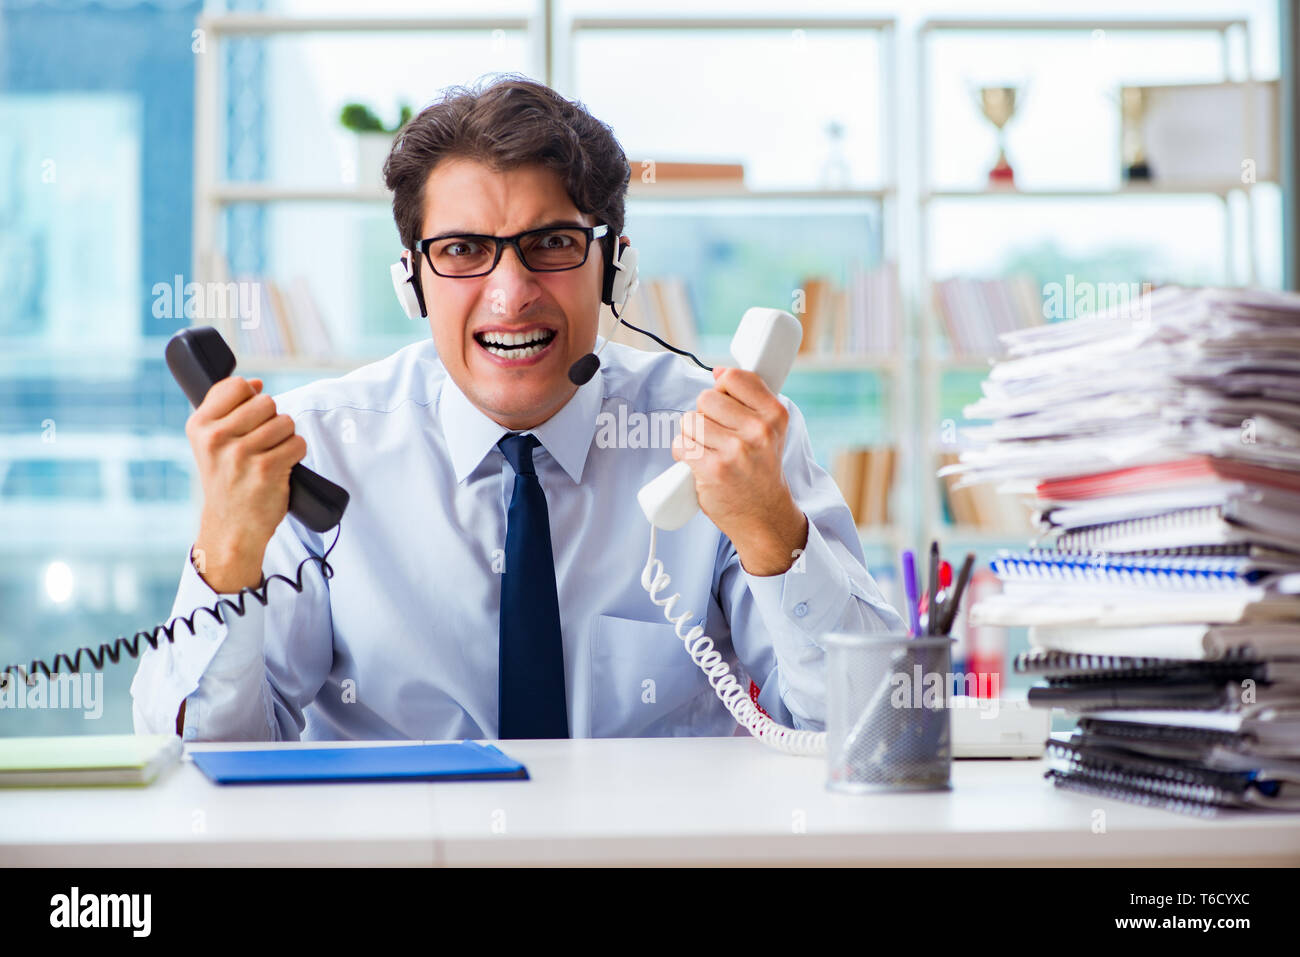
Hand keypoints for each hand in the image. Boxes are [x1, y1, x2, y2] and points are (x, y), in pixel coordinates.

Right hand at [186, 376, 306, 591]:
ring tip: (270, 456)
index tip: (247, 420)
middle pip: (267, 402)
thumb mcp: (210, 443)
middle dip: (272, 420)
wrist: (232, 527)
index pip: (238, 386)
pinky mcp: (267, 468)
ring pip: (285, 422)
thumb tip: (255, 382)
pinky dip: (296, 454)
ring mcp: (241, 453)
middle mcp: (217, 438)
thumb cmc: (227, 480)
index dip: (251, 399)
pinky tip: (281, 468)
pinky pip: (297, 443)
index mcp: (200, 426)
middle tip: (261, 444)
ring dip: (285, 438)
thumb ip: (227, 409)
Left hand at [671, 367, 808, 575]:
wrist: (763, 514)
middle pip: (705, 399)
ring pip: (689, 421)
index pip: (732, 378)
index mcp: (774, 415)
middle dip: (704, 415)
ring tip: (708, 450)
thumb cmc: (761, 469)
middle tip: (717, 436)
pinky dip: (684, 453)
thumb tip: (718, 372)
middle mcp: (758, 431)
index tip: (725, 406)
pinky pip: (681, 445)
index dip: (721, 390)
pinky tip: (700, 463)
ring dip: (692, 435)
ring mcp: (735, 451)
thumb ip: (749, 397)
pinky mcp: (713, 470)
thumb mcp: (770, 429)